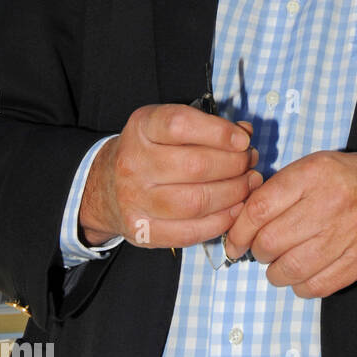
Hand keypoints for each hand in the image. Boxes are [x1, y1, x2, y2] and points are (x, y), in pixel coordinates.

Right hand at [79, 104, 261, 249]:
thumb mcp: (170, 126)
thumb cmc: (151, 149)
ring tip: (248, 184)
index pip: (181, 125)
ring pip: (195, 202)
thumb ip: (207, 126)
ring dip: (233, 194)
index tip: (243, 140)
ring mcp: (135, 200)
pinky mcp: (141, 232)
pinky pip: (188, 232)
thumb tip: (245, 134)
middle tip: (251, 162)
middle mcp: (134, 163)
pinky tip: (235, 209)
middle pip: (195, 166)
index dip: (219, 132)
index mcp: (142, 127)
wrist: (106, 186)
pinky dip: (219, 222)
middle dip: (234, 165)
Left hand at [223, 150, 356, 296]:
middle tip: (262, 250)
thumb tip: (243, 220)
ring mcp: (347, 234)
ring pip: (289, 270)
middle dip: (258, 252)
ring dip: (276, 273)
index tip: (235, 240)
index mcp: (316, 172)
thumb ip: (282, 188)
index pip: (259, 208)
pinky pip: (314, 287)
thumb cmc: (355, 180)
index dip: (239, 230)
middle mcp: (331, 202)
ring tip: (281, 264)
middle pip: (270, 242)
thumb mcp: (318, 165)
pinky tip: (304, 273)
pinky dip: (300, 286)